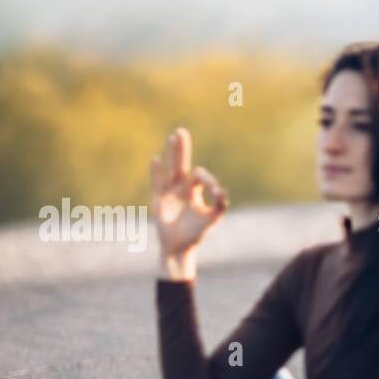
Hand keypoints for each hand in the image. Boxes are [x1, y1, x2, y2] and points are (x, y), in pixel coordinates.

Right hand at [150, 127, 227, 262]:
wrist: (179, 247)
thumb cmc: (196, 233)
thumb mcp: (211, 218)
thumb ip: (219, 206)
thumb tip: (221, 191)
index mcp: (194, 191)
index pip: (199, 176)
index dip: (207, 180)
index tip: (215, 191)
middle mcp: (181, 189)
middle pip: (182, 164)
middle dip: (182, 149)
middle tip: (182, 131)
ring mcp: (169, 193)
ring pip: (170, 169)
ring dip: (172, 154)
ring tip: (173, 137)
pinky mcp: (159, 199)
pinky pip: (157, 182)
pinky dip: (156, 171)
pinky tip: (156, 159)